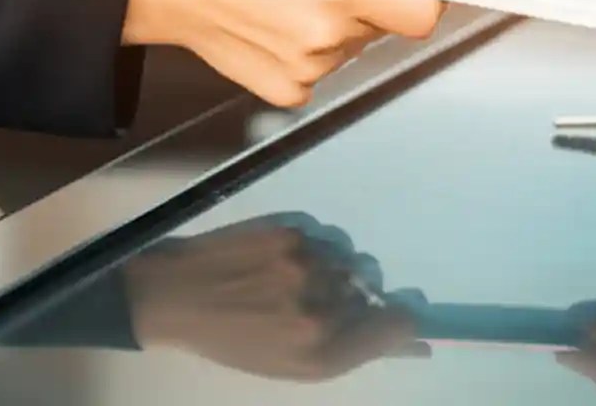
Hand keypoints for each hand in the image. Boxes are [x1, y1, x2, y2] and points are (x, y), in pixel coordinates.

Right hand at [123, 0, 450, 106]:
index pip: (423, 17)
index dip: (426, 2)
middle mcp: (329, 36)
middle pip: (383, 28)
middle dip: (364, 6)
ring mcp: (308, 71)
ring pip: (350, 50)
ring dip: (331, 29)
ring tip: (284, 3)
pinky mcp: (288, 93)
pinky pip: (320, 73)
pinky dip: (306, 54)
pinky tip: (272, 31)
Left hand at [123, 212, 425, 381]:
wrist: (176, 294)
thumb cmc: (235, 338)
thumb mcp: (294, 363)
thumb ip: (357, 352)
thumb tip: (420, 344)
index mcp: (321, 353)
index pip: (399, 324)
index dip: (399, 317)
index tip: (387, 314)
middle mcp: (320, 310)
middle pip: (376, 288)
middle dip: (356, 293)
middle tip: (317, 299)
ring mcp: (306, 266)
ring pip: (352, 258)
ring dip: (335, 267)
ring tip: (294, 276)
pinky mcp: (291, 231)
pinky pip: (329, 236)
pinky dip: (316, 246)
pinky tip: (284, 256)